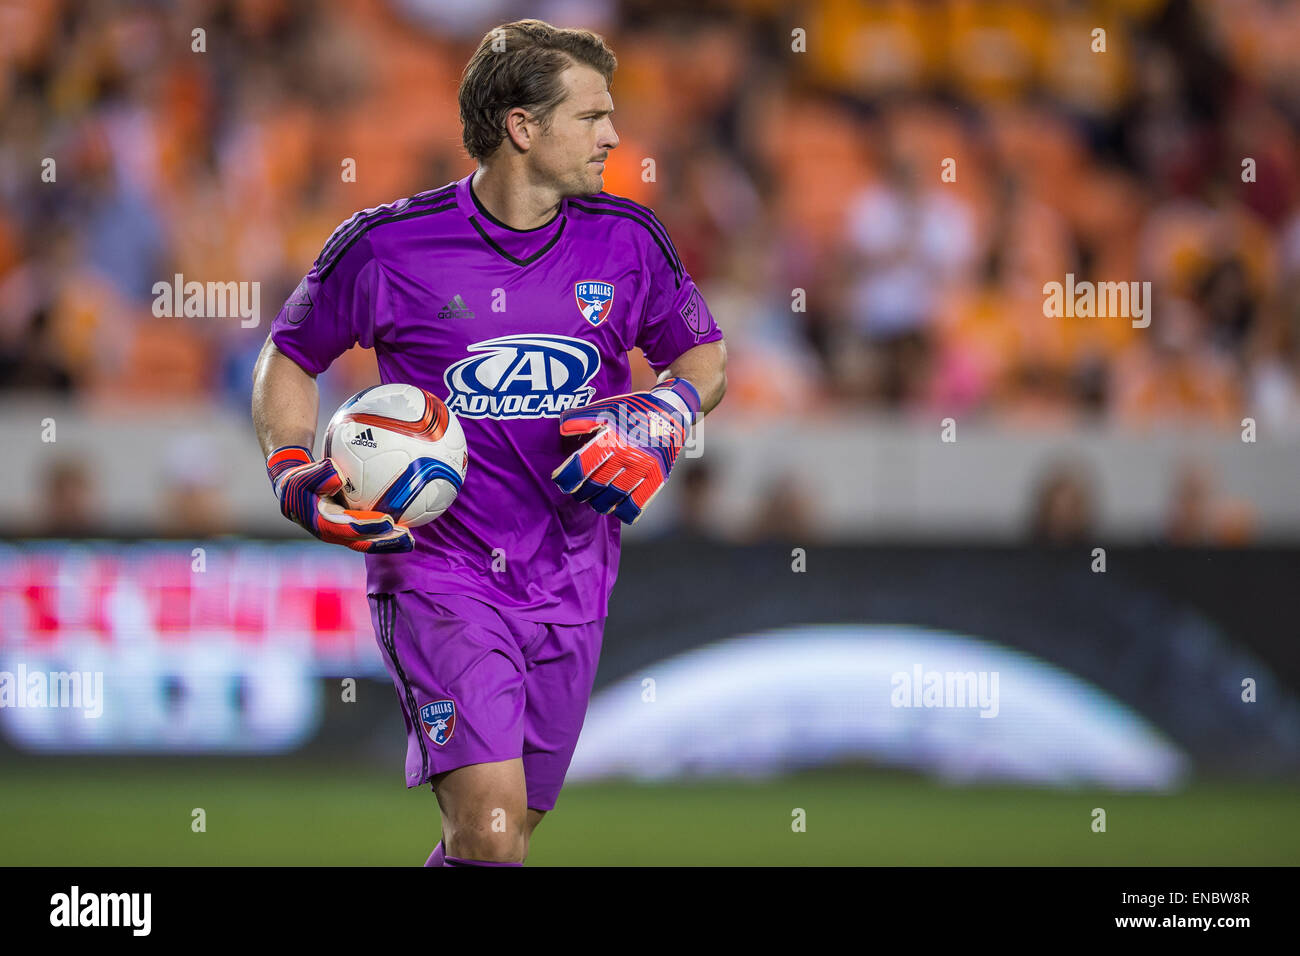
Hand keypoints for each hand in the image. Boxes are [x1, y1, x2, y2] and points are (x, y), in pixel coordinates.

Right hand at [267, 445, 413, 552]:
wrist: (292, 491)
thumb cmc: (298, 481)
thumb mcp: (303, 476)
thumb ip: (320, 475)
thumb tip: (339, 475)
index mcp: (323, 524)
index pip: (350, 528)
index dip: (370, 527)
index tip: (389, 521)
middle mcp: (334, 534)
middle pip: (363, 542)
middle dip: (385, 542)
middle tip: (407, 538)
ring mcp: (342, 534)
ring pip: (368, 542)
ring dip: (389, 543)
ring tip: (410, 540)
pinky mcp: (348, 530)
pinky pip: (369, 534)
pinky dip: (385, 535)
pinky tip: (404, 528)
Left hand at [551, 377, 700, 524]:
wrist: (671, 413)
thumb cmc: (634, 411)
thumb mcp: (607, 407)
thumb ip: (582, 418)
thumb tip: (561, 430)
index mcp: (613, 439)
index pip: (582, 466)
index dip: (567, 477)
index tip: (560, 480)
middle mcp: (628, 456)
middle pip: (595, 485)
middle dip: (581, 491)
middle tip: (577, 490)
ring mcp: (644, 470)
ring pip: (613, 498)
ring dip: (598, 503)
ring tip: (594, 498)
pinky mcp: (657, 478)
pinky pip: (636, 504)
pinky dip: (623, 512)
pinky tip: (615, 508)